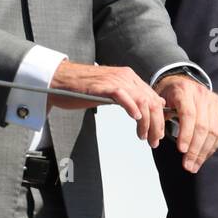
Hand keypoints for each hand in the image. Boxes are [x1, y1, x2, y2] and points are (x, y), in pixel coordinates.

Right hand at [48, 61, 166, 145]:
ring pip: (141, 100)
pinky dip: (132, 107)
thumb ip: (129, 97)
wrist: (59, 79)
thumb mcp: (111, 92)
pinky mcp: (103, 86)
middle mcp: (126, 77)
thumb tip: (145, 108)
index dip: (159, 117)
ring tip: (144, 136)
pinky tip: (136, 118)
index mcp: (129, 78)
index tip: (157, 134)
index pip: (152, 97)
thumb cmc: (82, 88)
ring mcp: (115, 80)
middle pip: (151, 100)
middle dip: (156, 123)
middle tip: (154, 141)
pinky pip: (122, 95)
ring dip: (146, 122)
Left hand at [155, 74, 217, 172]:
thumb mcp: (160, 102)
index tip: (181, 150)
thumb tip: (155, 139)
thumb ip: (159, 119)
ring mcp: (214, 100)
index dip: (186, 134)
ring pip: (214, 131)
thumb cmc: (169, 95)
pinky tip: (203, 156)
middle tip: (187, 165)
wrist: (182, 82)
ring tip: (194, 165)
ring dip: (204, 152)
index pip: (188, 114)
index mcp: (184, 91)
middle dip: (195, 149)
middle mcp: (202, 94)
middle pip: (203, 126)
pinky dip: (212, 147)